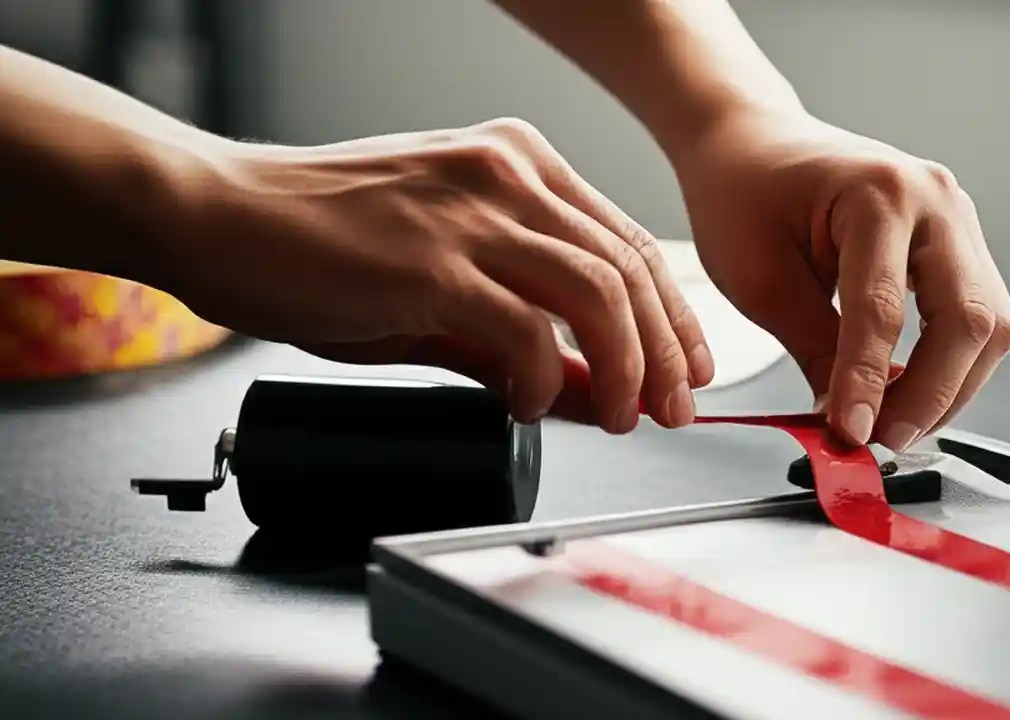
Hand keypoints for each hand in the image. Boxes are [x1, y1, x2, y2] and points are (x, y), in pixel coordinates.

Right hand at [148, 118, 712, 430]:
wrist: (216, 216)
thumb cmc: (316, 242)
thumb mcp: (438, 286)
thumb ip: (518, 336)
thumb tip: (588, 390)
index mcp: (516, 163)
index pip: (627, 241)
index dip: (669, 316)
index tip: (685, 368)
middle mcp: (506, 173)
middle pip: (629, 267)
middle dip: (665, 352)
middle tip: (674, 410)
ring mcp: (470, 212)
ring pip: (598, 293)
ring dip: (624, 368)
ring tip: (618, 418)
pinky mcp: (432, 262)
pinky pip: (526, 330)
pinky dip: (542, 379)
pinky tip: (526, 405)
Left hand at [672, 110, 1009, 450]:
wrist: (752, 143)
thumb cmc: (743, 195)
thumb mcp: (760, 279)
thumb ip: (814, 348)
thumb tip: (851, 420)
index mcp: (878, 192)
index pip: (883, 308)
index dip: (869, 382)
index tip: (851, 433)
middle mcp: (935, 198)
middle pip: (967, 318)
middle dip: (931, 393)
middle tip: (883, 439)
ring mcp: (957, 217)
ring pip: (988, 324)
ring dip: (949, 386)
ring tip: (893, 423)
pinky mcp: (958, 242)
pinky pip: (975, 315)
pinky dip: (949, 363)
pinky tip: (907, 391)